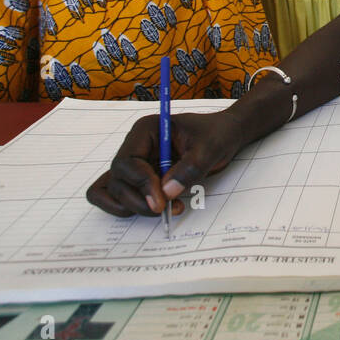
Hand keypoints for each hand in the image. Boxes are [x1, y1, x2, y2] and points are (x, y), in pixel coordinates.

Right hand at [86, 111, 241, 217]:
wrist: (225, 135)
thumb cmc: (217, 134)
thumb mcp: (210, 148)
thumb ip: (189, 169)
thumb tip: (166, 193)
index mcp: (146, 130)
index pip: (127, 161)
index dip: (141, 184)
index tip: (162, 201)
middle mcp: (135, 145)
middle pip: (117, 179)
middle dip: (138, 200)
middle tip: (165, 210)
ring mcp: (136, 163)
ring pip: (114, 190)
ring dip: (133, 206)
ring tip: (166, 209)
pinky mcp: (140, 178)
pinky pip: (118, 195)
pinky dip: (128, 207)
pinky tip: (154, 209)